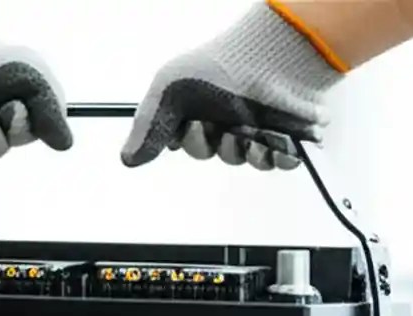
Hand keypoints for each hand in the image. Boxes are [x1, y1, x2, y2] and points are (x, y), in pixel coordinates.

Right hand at [120, 2, 343, 170]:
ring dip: (239, 150)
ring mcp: (256, 125)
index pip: (184, 141)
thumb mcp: (171, 90)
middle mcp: (225, 115)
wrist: (274, 57)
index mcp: (199, 105)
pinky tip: (269, 143)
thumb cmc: (222, 65)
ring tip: (245, 130)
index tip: (187, 126)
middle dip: (209, 144)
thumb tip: (126, 160)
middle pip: (210, 153)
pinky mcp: (285, 134)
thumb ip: (147, 126)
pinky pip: (277, 162)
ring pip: (242, 159)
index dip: (184, 140)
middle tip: (213, 124)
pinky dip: (272, 157)